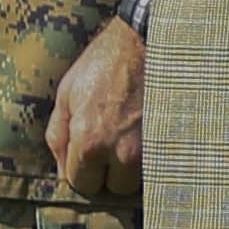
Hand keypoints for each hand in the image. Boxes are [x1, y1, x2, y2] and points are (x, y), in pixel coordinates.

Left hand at [46, 16, 145, 202]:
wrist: (146, 38)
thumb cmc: (103, 62)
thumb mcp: (67, 93)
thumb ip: (57, 137)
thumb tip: (61, 169)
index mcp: (89, 141)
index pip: (81, 185)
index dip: (81, 171)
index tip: (86, 155)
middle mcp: (121, 151)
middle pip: (111, 190)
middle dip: (107, 173)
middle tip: (108, 145)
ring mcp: (151, 147)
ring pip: (138, 182)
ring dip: (131, 168)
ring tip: (129, 139)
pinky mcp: (171, 140)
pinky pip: (158, 166)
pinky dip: (151, 158)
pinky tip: (146, 136)